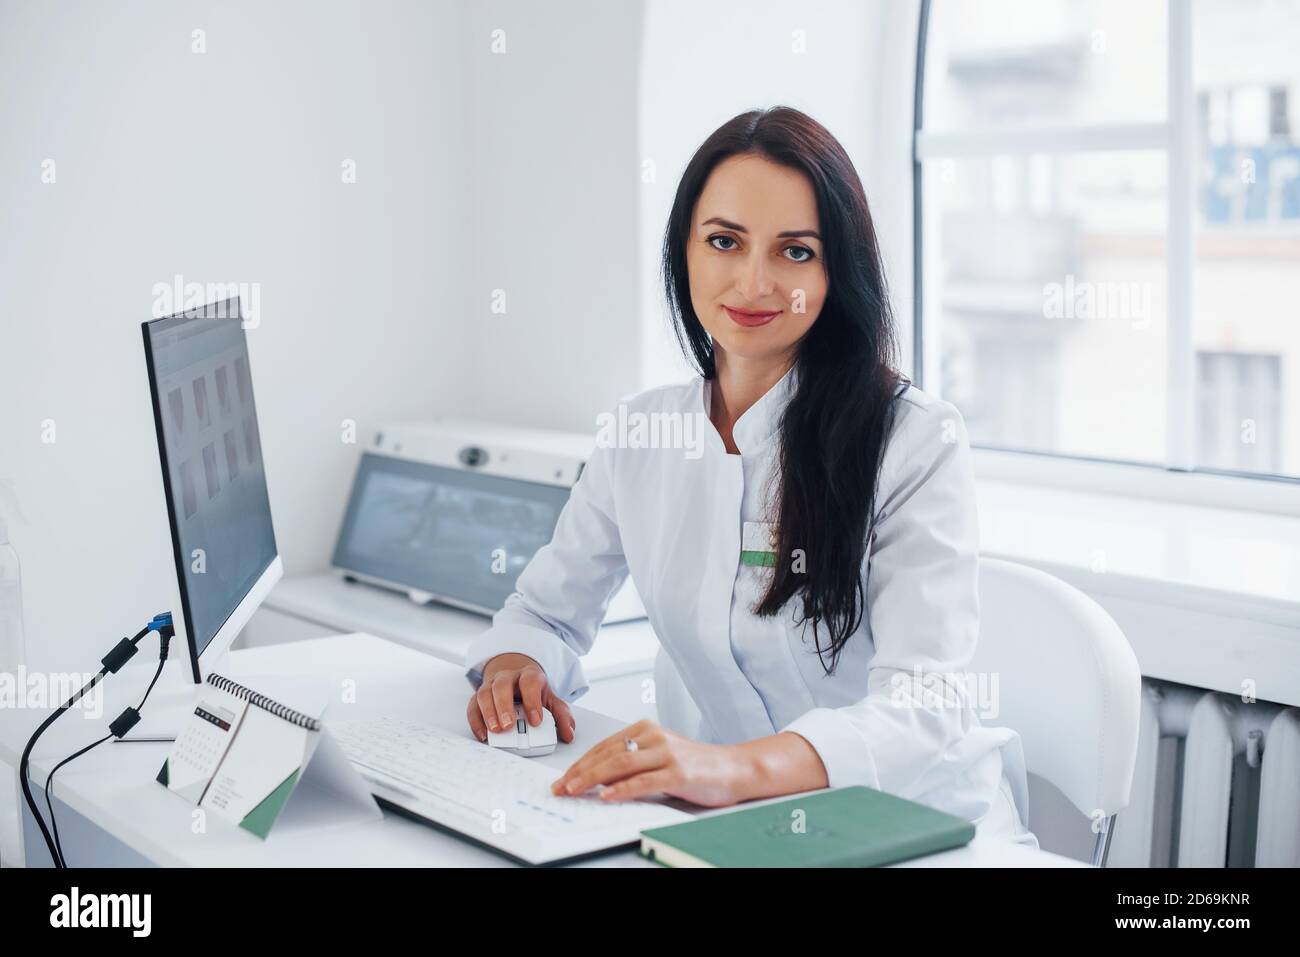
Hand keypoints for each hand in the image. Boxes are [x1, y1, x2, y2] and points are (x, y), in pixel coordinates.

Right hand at [467, 653, 576, 743]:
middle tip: (509, 726)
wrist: (515, 678)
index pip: (529, 682)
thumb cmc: (533, 692)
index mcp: (529, 675)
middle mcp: (508, 677)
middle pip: (502, 685)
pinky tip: (482, 734)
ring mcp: (491, 685)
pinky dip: (475, 721)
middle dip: (504, 706)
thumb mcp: (551, 700)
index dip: (532, 701)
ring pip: (484, 693)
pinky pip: (473, 706)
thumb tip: (568, 734)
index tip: (535, 721)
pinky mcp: (479, 697)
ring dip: (488, 713)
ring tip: (495, 731)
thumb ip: (561, 715)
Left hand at [549, 719, 753, 807]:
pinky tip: (607, 796)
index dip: (580, 763)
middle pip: (608, 754)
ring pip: (620, 764)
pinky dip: (622, 789)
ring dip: (592, 778)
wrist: (734, 768)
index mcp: (646, 729)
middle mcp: (654, 736)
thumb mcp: (659, 755)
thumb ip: (633, 761)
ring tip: (574, 790)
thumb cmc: (696, 765)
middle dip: (579, 772)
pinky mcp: (679, 773)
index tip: (563, 778)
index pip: (604, 746)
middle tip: (561, 787)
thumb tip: (596, 779)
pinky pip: (643, 781)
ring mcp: (667, 754)